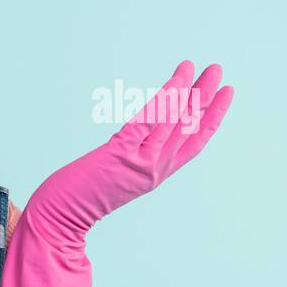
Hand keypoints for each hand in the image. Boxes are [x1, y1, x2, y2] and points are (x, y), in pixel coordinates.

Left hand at [25, 60, 233, 239]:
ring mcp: (140, 163)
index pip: (195, 142)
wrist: (60, 218)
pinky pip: (148, 123)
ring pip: (172, 123)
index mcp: (157, 173)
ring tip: (199, 68)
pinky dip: (164, 100)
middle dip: (206, 97)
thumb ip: (135, 155)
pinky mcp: (121, 156)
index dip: (214, 117)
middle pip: (188, 128)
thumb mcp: (118, 174)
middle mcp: (155, 169)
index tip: (226, 94)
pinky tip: (176, 81)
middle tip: (217, 69)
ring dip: (189, 92)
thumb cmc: (81, 194)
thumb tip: (141, 129)